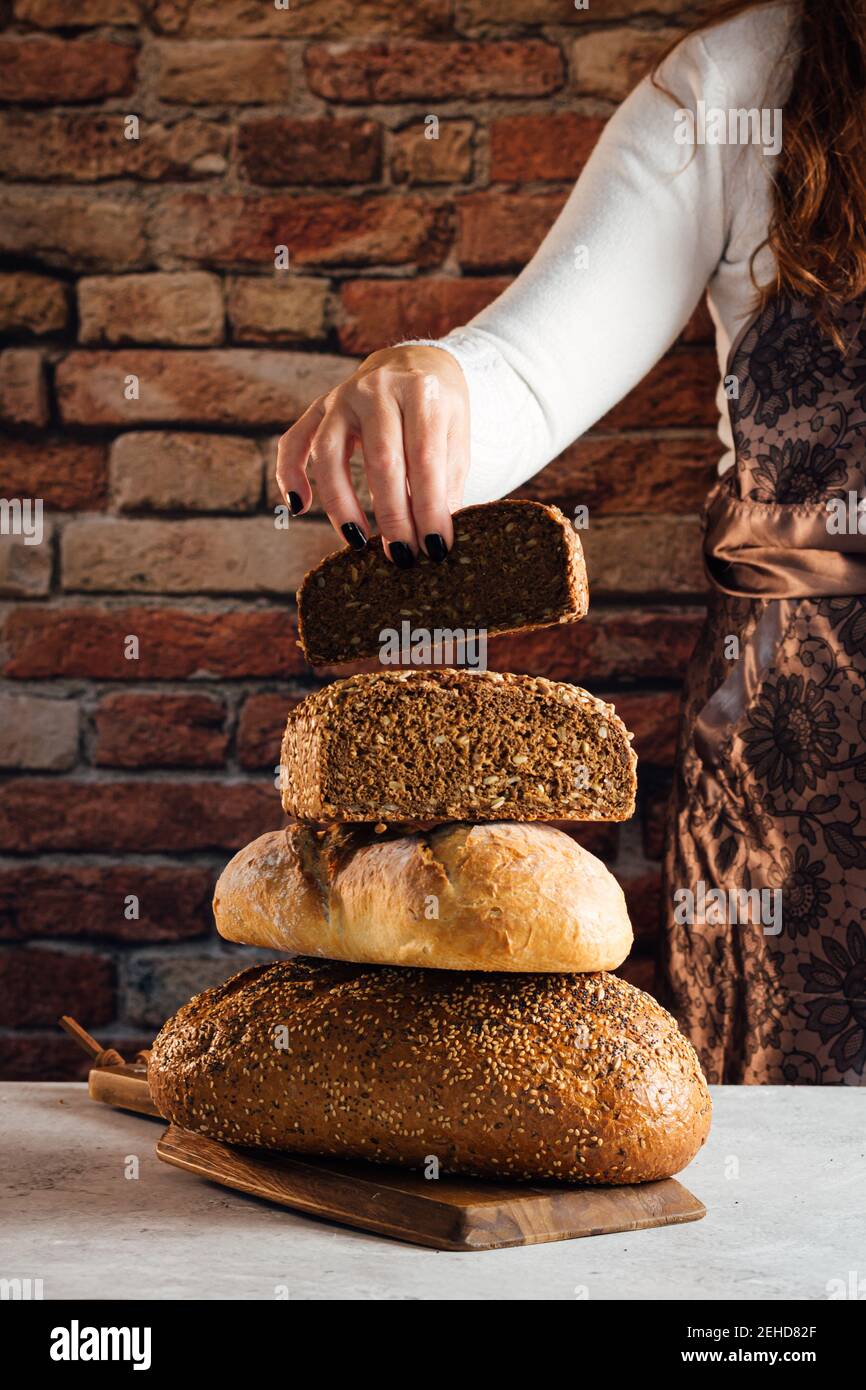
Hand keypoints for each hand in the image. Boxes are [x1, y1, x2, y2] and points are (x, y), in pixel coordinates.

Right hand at [275, 344, 468, 565]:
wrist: (415, 361)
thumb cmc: (438, 409)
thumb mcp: (456, 436)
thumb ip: (447, 481)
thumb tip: (436, 538)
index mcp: (422, 392)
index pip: (425, 459)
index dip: (429, 508)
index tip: (435, 547)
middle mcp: (378, 389)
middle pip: (380, 460)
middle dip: (392, 515)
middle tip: (402, 556)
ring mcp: (342, 396)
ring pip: (329, 453)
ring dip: (341, 504)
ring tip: (357, 542)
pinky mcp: (318, 406)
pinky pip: (293, 441)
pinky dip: (289, 474)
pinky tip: (299, 506)